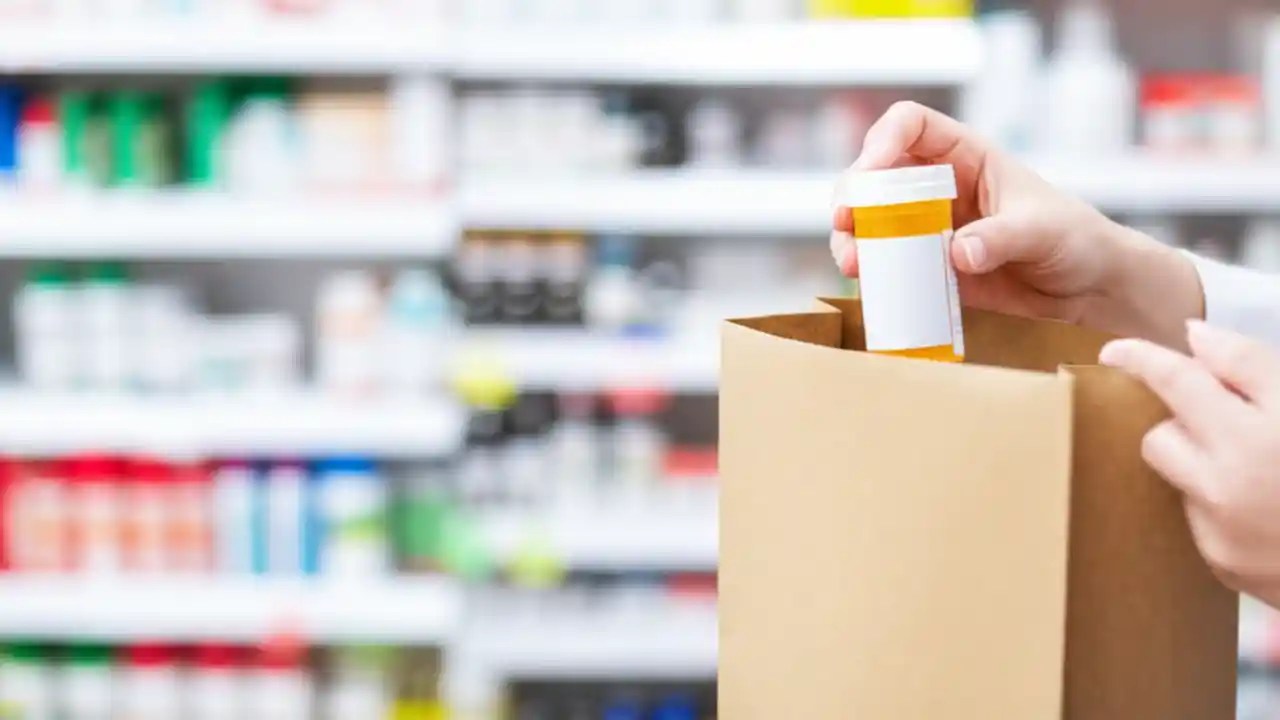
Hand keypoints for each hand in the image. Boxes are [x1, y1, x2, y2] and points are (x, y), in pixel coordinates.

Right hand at [832, 101, 1203, 347]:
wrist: (1086, 287)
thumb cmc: (1074, 238)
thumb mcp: (1042, 230)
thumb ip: (1000, 238)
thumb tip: (958, 253)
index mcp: (965, 156)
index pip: (911, 126)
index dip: (883, 139)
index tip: (872, 168)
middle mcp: (936, 186)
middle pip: (875, 174)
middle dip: (853, 195)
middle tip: (846, 222)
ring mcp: (926, 227)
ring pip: (870, 221)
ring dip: (852, 238)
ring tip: (853, 263)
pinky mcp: (926, 267)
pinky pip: (886, 264)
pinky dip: (871, 273)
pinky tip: (868, 285)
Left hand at [1101, 322, 1279, 605]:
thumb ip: (1252, 366)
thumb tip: (1194, 337)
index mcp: (1259, 439)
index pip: (1177, 383)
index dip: (1142, 359)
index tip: (1116, 349)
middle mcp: (1229, 487)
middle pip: (1159, 436)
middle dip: (1184, 423)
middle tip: (1232, 421)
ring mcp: (1222, 532)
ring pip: (1178, 478)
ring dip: (1203, 464)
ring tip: (1261, 470)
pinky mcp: (1222, 565)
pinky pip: (1199, 519)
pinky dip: (1223, 506)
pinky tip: (1268, 509)